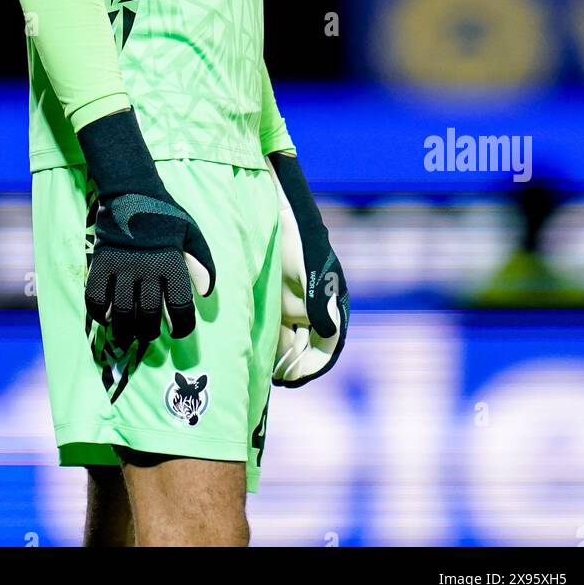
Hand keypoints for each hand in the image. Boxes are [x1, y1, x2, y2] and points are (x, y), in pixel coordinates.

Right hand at [86, 185, 215, 346]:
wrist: (131, 192)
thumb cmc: (164, 216)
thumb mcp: (191, 234)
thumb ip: (202, 264)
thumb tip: (205, 294)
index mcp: (172, 262)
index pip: (180, 306)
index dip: (182, 326)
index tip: (177, 331)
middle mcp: (147, 268)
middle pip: (148, 315)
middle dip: (149, 331)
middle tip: (149, 331)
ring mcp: (122, 266)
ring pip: (122, 312)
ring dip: (125, 329)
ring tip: (129, 333)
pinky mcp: (101, 263)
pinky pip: (95, 297)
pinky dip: (98, 313)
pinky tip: (105, 317)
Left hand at [268, 151, 349, 385]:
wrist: (276, 208)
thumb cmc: (296, 236)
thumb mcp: (309, 268)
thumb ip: (320, 300)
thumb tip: (331, 333)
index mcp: (330, 302)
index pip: (327, 347)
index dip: (311, 366)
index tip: (290, 377)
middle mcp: (315, 308)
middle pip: (308, 350)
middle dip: (294, 365)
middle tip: (273, 376)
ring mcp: (296, 304)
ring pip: (291, 342)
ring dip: (280, 357)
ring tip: (260, 368)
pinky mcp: (277, 299)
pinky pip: (277, 329)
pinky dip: (269, 343)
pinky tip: (253, 348)